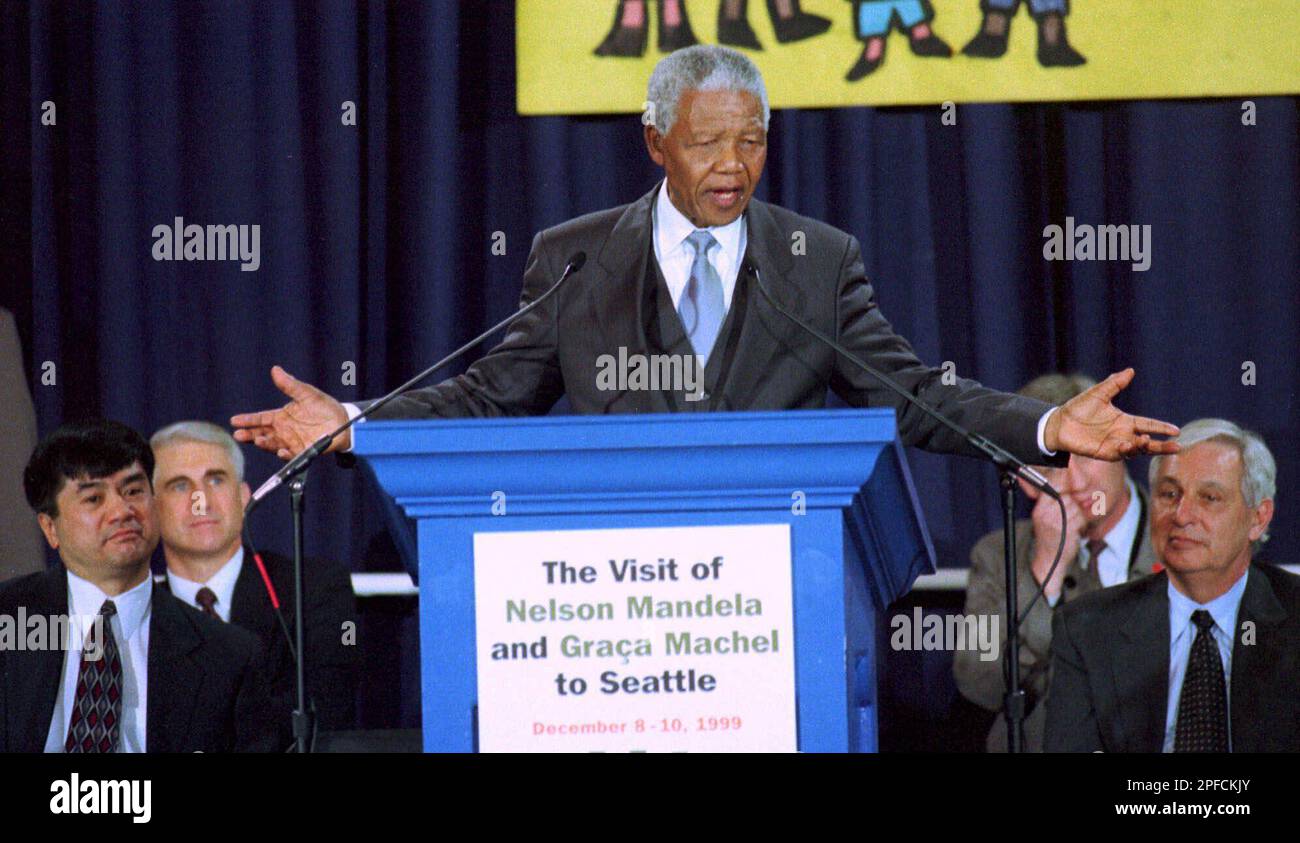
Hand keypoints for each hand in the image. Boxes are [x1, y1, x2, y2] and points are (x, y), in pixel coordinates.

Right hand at [231, 366, 349, 459]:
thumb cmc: (323, 406)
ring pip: (273, 444)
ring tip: (258, 440)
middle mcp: (283, 431)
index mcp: (281, 417)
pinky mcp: (302, 451)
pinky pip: (291, 455)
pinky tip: (281, 451)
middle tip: (239, 435)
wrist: (343, 421)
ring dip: (265, 444)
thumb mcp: (307, 393)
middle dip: (249, 435)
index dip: (247, 420)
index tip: (234, 421)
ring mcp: (291, 442)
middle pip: (262, 433)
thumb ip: (290, 385)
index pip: (260, 418)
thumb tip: (275, 370)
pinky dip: (285, 454)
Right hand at [1028, 491, 1086, 599]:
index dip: (1061, 483)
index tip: (1066, 484)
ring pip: (1075, 507)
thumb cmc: (1049, 536)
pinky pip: (1080, 518)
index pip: (1050, 488)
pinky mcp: (1067, 530)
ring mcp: (1056, 522)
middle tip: (1070, 511)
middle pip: (1065, 497)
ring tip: (1072, 521)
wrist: (1050, 558)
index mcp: (1039, 509)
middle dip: (1071, 502)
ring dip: (1077, 513)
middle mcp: (1045, 514)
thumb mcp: (1044, 516)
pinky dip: (1081, 522)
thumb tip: (1063, 485)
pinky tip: (1075, 528)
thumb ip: (1051, 501)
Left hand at [1044, 368, 1178, 459]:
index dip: (1161, 428)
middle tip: (1177, 447)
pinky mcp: (1104, 453)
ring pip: (1136, 450)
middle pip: (1148, 442)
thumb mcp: (1098, 394)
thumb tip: (1130, 370)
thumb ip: (1115, 384)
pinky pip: (1119, 454)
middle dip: (1162, 446)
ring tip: (1146, 440)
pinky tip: (1128, 445)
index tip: (1176, 431)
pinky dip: (1125, 450)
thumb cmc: (1078, 408)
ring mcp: (1115, 445)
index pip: (1148, 425)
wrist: (1059, 422)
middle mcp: (1123, 434)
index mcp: (1125, 421)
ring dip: (1143, 447)